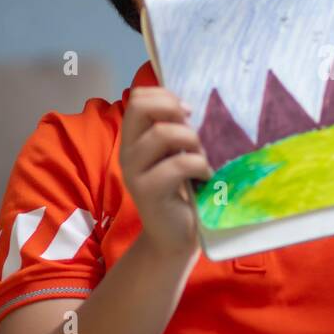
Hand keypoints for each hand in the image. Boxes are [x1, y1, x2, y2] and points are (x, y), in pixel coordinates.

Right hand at [118, 87, 213, 268]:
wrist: (174, 236)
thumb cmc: (180, 191)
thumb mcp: (174, 154)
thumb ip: (173, 131)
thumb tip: (187, 107)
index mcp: (133, 139)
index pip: (138, 98)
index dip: (164, 96)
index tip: (185, 112)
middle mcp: (127, 152)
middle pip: (140, 107)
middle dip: (173, 110)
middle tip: (192, 131)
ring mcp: (134, 172)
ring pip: (163, 134)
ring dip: (192, 141)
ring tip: (201, 158)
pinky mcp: (148, 191)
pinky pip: (178, 164)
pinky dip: (200, 165)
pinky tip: (205, 176)